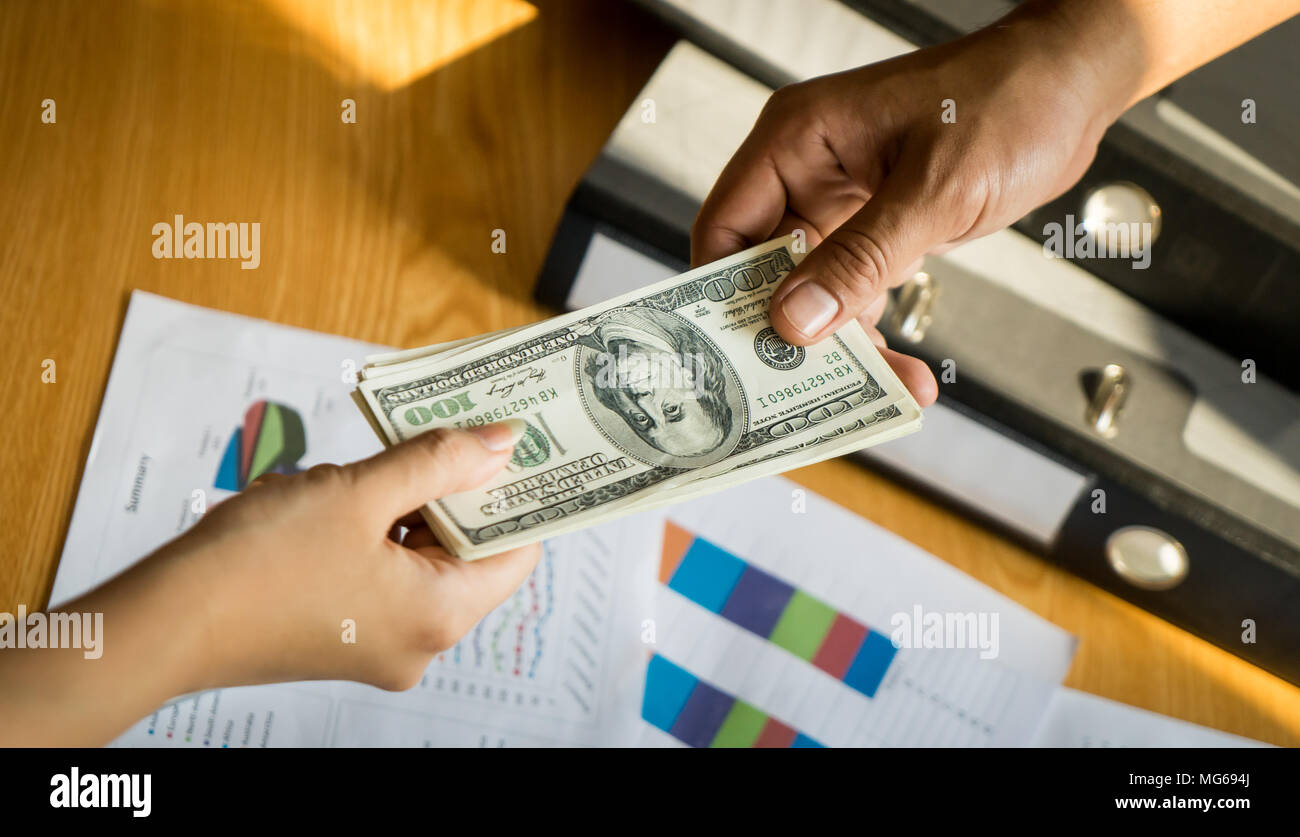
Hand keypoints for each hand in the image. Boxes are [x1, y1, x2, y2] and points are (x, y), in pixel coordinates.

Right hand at [0, 420, 537, 744]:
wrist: (163, 620)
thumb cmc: (259, 562)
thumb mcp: (360, 492)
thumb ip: (437, 463)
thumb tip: (501, 443)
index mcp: (440, 617)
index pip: (515, 552)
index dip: (514, 496)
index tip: (508, 447)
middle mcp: (418, 642)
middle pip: (462, 552)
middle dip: (444, 491)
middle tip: (434, 434)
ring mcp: (377, 642)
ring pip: (414, 557)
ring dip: (395, 504)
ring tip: (356, 473)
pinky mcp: (340, 635)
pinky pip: (377, 572)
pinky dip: (364, 530)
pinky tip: (326, 499)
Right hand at [691, 3, 1134, 407]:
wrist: (1072, 88)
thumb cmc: (1008, 101)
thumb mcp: (933, 188)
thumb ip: (862, 257)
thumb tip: (795, 319)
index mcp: (797, 141)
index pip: (725, 229)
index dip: (723, 296)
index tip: (741, 356)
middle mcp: (807, 173)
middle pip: (767, 272)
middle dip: (792, 334)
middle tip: (810, 395)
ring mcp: (841, 203)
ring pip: (814, 293)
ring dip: (845, 347)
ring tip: (884, 388)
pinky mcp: (876, 229)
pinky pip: (856, 290)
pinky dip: (876, 332)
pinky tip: (905, 370)